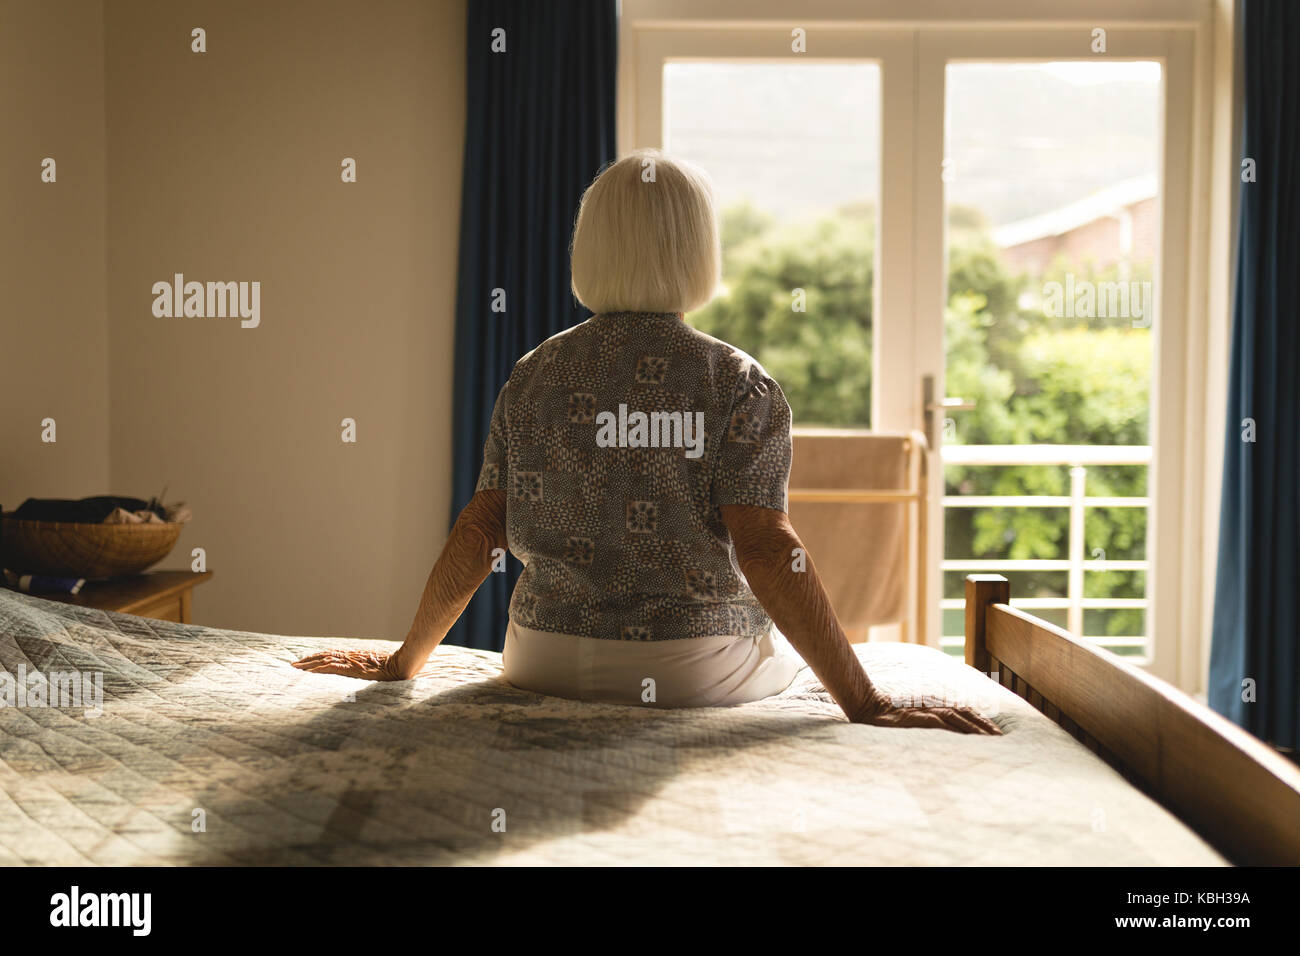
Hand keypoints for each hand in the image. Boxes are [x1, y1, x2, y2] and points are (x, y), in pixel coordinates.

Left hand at [291, 649, 405, 680]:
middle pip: (324, 655)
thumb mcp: (377, 666)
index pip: (331, 654)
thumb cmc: (391, 667)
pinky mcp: (351, 669)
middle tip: (294, 664)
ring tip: (296, 668)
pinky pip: (331, 668)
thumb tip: (365, 670)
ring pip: (324, 660)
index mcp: (354, 655)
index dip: (317, 656)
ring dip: (308, 664)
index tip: (306, 660)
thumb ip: (368, 666)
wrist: (399, 665)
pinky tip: (309, 673)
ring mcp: (350, 662)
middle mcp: (350, 656)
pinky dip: (318, 670)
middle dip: (308, 660)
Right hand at [851, 689, 1001, 734]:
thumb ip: (929, 726)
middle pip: (965, 714)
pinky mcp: (913, 718)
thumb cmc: (889, 718)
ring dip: (973, 728)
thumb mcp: (913, 721)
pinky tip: (962, 738)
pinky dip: (951, 729)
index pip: (965, 712)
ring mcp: (923, 712)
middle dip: (984, 726)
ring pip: (955, 717)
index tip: (997, 734)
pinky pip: (936, 723)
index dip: (982, 722)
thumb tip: (947, 738)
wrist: (867, 706)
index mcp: (935, 707)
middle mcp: (933, 707)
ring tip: (989, 740)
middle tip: (1002, 740)